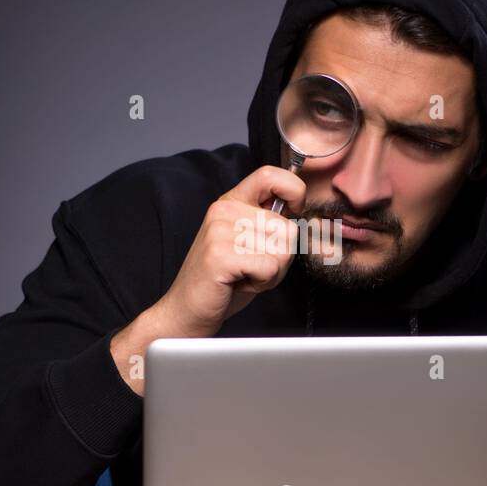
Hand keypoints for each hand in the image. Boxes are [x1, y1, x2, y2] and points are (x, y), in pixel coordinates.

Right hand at [109, 166, 305, 395]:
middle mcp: (224, 211)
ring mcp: (220, 231)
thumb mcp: (249, 243)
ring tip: (244, 275)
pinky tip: (240, 283)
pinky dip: (263, 282)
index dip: (293, 190)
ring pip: (282, 249)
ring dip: (272, 272)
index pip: (270, 174)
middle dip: (281, 256)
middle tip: (253, 268)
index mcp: (231, 203)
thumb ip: (269, 224)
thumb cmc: (223, 281)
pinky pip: (269, 267)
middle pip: (287, 227)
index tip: (294, 212)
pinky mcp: (220, 254)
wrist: (187, 311)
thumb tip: (299, 214)